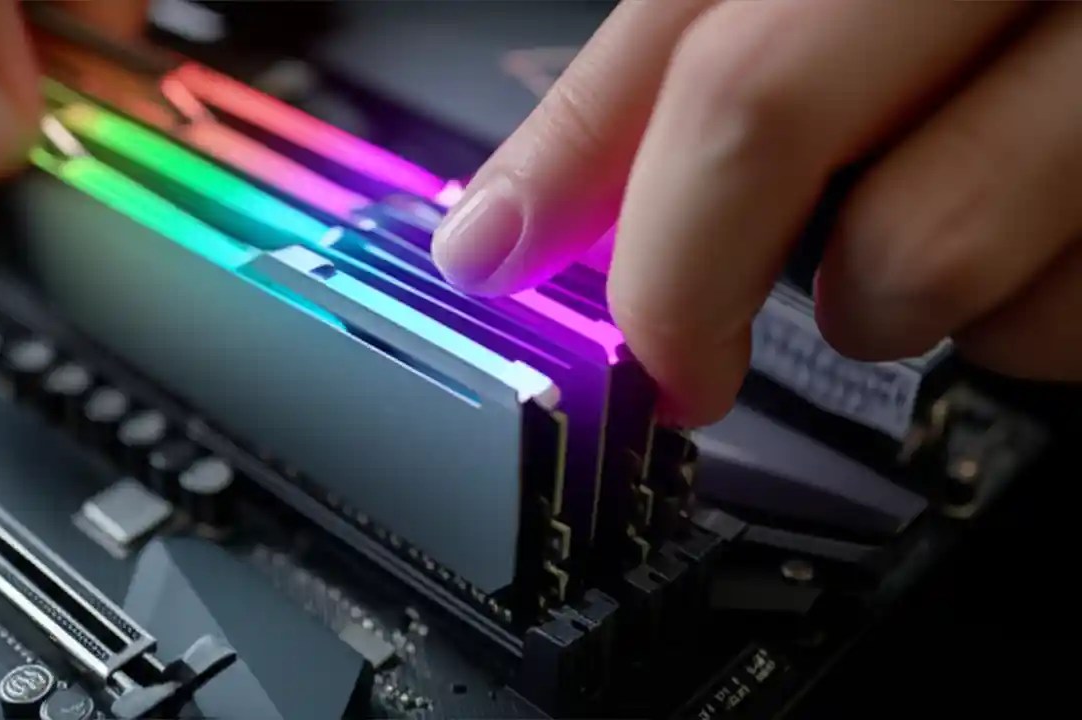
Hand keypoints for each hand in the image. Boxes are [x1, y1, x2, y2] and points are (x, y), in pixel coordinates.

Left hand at [432, 1, 1081, 426]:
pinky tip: (1048, 242)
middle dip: (682, 271)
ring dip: (881, 292)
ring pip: (923, 251)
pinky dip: (1022, 321)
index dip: (571, 168)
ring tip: (936, 228)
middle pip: (760, 109)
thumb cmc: (1023, 3)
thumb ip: (698, 64)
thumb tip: (519, 213)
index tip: (496, 260)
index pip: (689, 36)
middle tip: (678, 356)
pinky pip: (1062, 324)